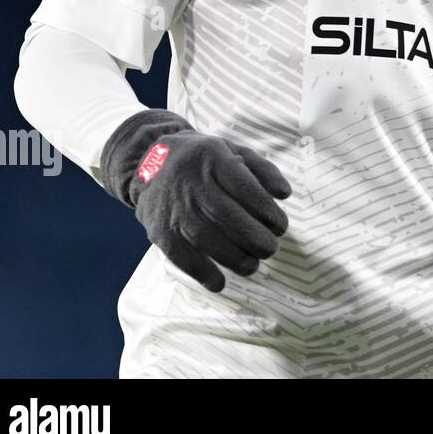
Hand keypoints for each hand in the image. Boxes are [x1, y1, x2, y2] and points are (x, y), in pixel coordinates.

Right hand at [101, 109, 291, 292]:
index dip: (265, 209)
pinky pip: (180, 255)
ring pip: (205, 238)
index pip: (243, 186)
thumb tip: (284, 194)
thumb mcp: (234, 150)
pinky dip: (201, 273)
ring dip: (233, 257)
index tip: (280, 226)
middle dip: (254, 237)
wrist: (148, 163)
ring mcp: (174, 209)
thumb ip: (263, 170)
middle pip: (225, 214)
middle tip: (271, 248)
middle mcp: (192, 183)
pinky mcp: (160, 231)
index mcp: (214, 158)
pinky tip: (220, 283)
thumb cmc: (204, 161)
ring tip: (253, 265)